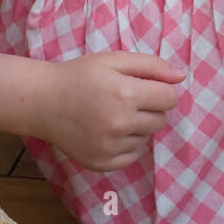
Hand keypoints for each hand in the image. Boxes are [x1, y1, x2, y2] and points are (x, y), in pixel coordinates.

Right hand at [35, 51, 184, 172]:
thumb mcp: (113, 60)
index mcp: (125, 94)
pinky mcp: (102, 163)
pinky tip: (106, 131)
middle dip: (150, 108)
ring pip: (146, 138)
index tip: (144, 87)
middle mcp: (119, 123)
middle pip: (161, 120)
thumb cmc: (79, 76)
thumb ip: (151, 66)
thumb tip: (181, 77)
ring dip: (137, 127)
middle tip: (126, 100)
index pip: (169, 98)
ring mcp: (110, 147)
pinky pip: (132, 156)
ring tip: (112, 114)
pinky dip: (125, 145)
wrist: (42, 102)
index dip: (161, 90)